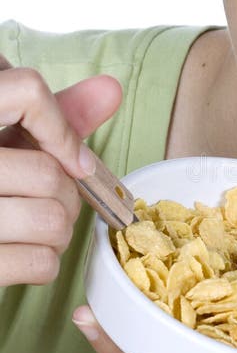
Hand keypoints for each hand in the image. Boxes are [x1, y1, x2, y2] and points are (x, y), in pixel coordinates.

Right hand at [0, 65, 121, 285]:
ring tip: (38, 223)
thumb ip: (54, 114)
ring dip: (60, 229)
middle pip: (50, 173)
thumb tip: (110, 90)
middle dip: (66, 192)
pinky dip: (45, 261)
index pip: (27, 94)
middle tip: (49, 197)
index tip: (69, 157)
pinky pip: (40, 263)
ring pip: (51, 220)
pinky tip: (25, 250)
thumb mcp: (4, 137)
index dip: (61, 129)